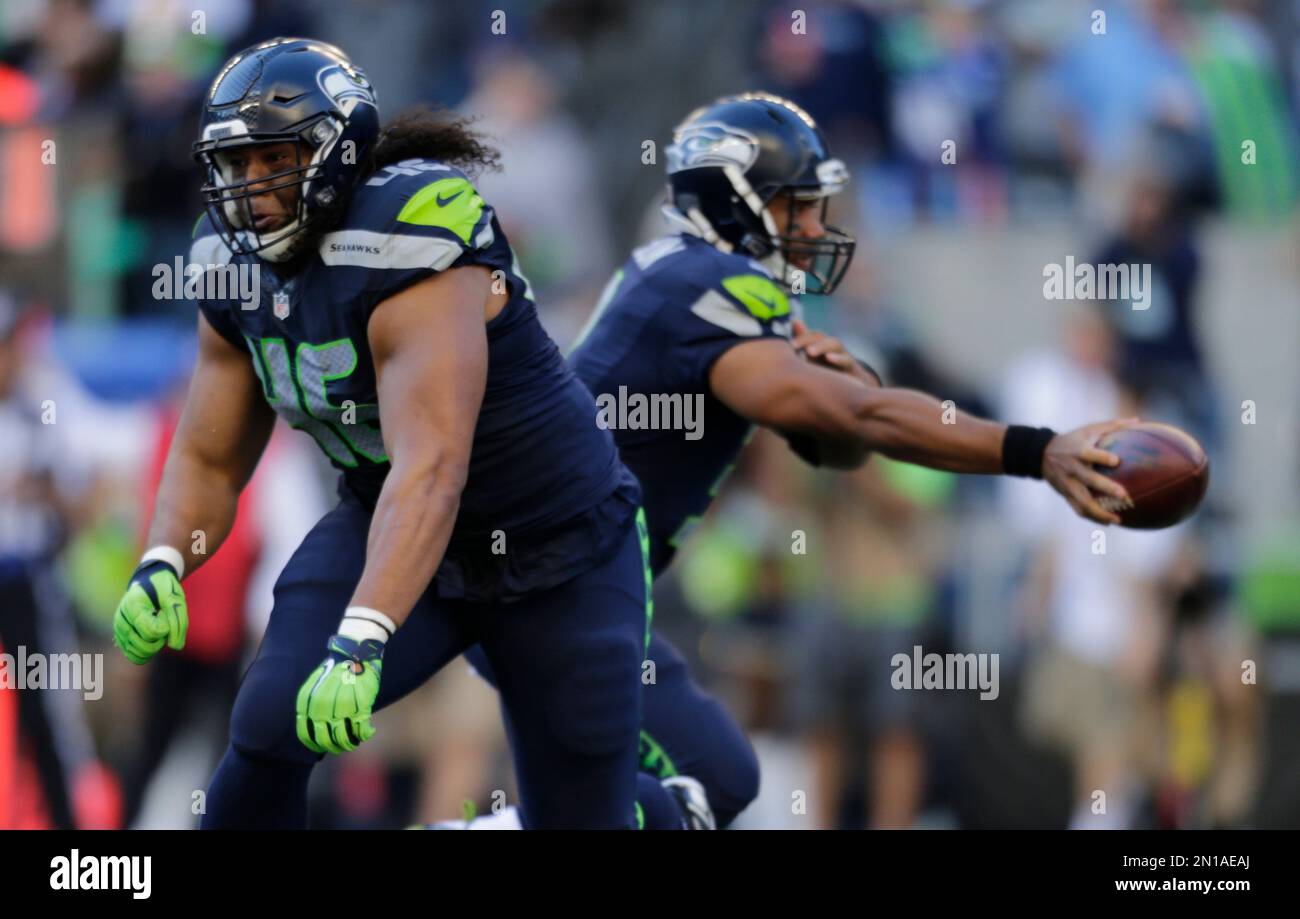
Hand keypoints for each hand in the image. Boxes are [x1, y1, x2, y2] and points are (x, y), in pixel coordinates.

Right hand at [113, 561, 187, 664]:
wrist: (149, 581)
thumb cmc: (163, 588)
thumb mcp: (175, 599)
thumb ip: (178, 621)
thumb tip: (175, 646)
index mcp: (132, 607)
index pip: (152, 632)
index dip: (166, 627)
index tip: (164, 612)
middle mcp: (121, 621)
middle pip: (145, 647)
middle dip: (162, 639)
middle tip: (163, 622)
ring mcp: (119, 631)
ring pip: (139, 655)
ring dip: (155, 646)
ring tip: (157, 629)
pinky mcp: (121, 638)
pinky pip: (134, 656)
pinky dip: (147, 652)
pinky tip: (153, 638)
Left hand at [296, 635, 383, 753]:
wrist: (354, 652)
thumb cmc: (337, 670)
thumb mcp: (317, 687)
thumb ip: (314, 706)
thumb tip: (317, 728)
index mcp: (308, 701)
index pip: (306, 733)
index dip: (314, 744)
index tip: (321, 747)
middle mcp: (321, 707)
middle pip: (324, 739)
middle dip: (333, 747)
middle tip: (341, 747)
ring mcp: (340, 707)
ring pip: (342, 738)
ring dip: (349, 744)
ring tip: (354, 742)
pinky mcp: (360, 706)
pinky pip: (360, 730)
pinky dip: (364, 735)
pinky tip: (368, 732)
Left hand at [791, 319, 874, 384]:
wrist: (853, 389)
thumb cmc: (829, 373)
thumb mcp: (813, 361)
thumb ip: (803, 342)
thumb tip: (794, 320)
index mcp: (821, 346)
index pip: (810, 335)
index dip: (800, 337)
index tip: (789, 345)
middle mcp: (832, 347)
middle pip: (821, 337)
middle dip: (807, 340)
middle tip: (794, 346)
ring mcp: (843, 355)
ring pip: (834, 344)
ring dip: (821, 346)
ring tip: (809, 351)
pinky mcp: (853, 367)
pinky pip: (847, 360)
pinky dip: (839, 358)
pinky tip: (829, 358)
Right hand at [1042, 418, 1138, 524]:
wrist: (1041, 455)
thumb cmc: (1072, 440)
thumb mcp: (1088, 429)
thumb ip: (1112, 425)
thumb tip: (1138, 420)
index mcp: (1077, 452)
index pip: (1088, 454)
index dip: (1101, 457)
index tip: (1117, 461)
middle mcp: (1072, 469)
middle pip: (1088, 480)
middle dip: (1105, 488)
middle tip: (1124, 495)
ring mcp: (1068, 484)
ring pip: (1082, 502)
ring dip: (1100, 513)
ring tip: (1118, 520)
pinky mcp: (1065, 494)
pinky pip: (1079, 509)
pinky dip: (1093, 518)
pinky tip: (1109, 522)